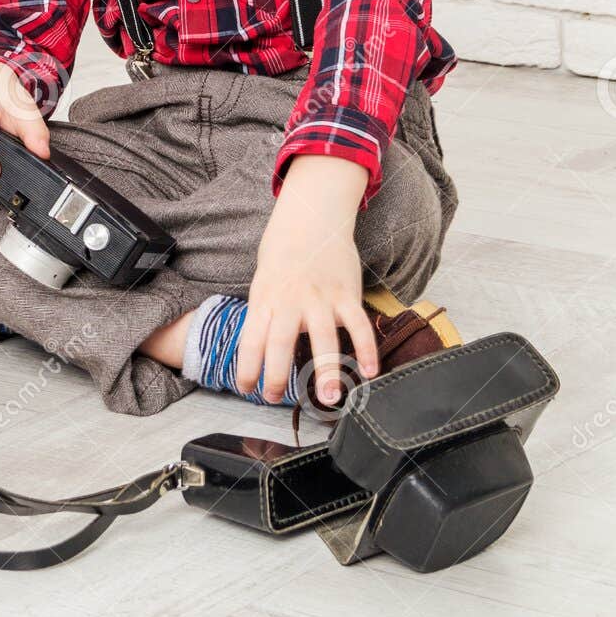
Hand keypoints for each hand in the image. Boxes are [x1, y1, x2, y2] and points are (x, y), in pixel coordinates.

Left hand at [235, 213, 378, 407]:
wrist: (311, 218)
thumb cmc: (283, 257)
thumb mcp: (263, 284)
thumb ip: (265, 317)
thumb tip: (260, 356)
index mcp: (266, 299)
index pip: (251, 339)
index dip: (247, 367)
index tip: (246, 388)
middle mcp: (291, 300)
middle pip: (281, 342)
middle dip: (278, 375)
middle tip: (276, 398)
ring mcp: (320, 297)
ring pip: (324, 337)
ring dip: (328, 370)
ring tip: (330, 398)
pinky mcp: (346, 293)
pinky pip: (358, 324)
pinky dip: (366, 348)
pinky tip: (369, 372)